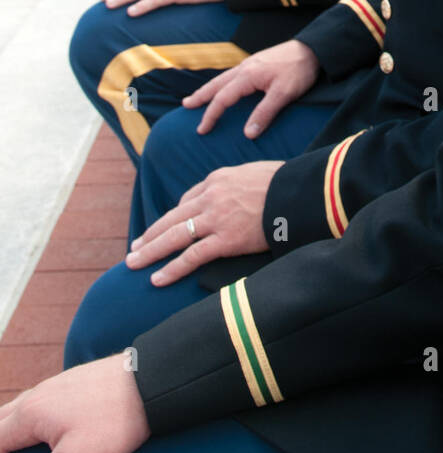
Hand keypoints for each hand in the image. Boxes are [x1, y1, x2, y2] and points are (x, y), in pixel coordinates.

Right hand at [0, 356, 149, 452]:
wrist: (152, 381)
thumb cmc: (115, 419)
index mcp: (30, 413)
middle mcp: (38, 395)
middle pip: (0, 422)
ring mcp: (56, 386)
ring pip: (19, 409)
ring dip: (10, 431)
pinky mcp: (74, 384)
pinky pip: (41, 403)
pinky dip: (32, 420)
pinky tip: (47, 431)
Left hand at [126, 162, 281, 283]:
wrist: (298, 192)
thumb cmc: (283, 183)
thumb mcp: (253, 173)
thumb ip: (236, 185)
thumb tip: (234, 197)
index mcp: (217, 179)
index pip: (187, 200)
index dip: (173, 218)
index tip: (164, 229)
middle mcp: (210, 197)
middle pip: (172, 218)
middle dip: (150, 235)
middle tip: (133, 248)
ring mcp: (216, 219)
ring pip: (174, 236)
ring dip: (150, 251)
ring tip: (133, 263)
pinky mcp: (226, 239)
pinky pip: (192, 256)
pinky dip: (172, 268)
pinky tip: (158, 278)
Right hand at [183, 38, 320, 133]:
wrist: (312, 48)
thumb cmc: (299, 70)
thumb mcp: (283, 94)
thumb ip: (265, 113)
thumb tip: (247, 133)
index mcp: (248, 76)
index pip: (223, 98)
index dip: (211, 115)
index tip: (202, 130)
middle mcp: (244, 68)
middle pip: (216, 85)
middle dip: (200, 97)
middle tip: (186, 106)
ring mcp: (249, 63)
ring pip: (222, 78)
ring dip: (208, 89)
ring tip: (196, 97)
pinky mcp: (256, 63)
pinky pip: (231, 75)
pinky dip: (221, 83)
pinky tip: (223, 87)